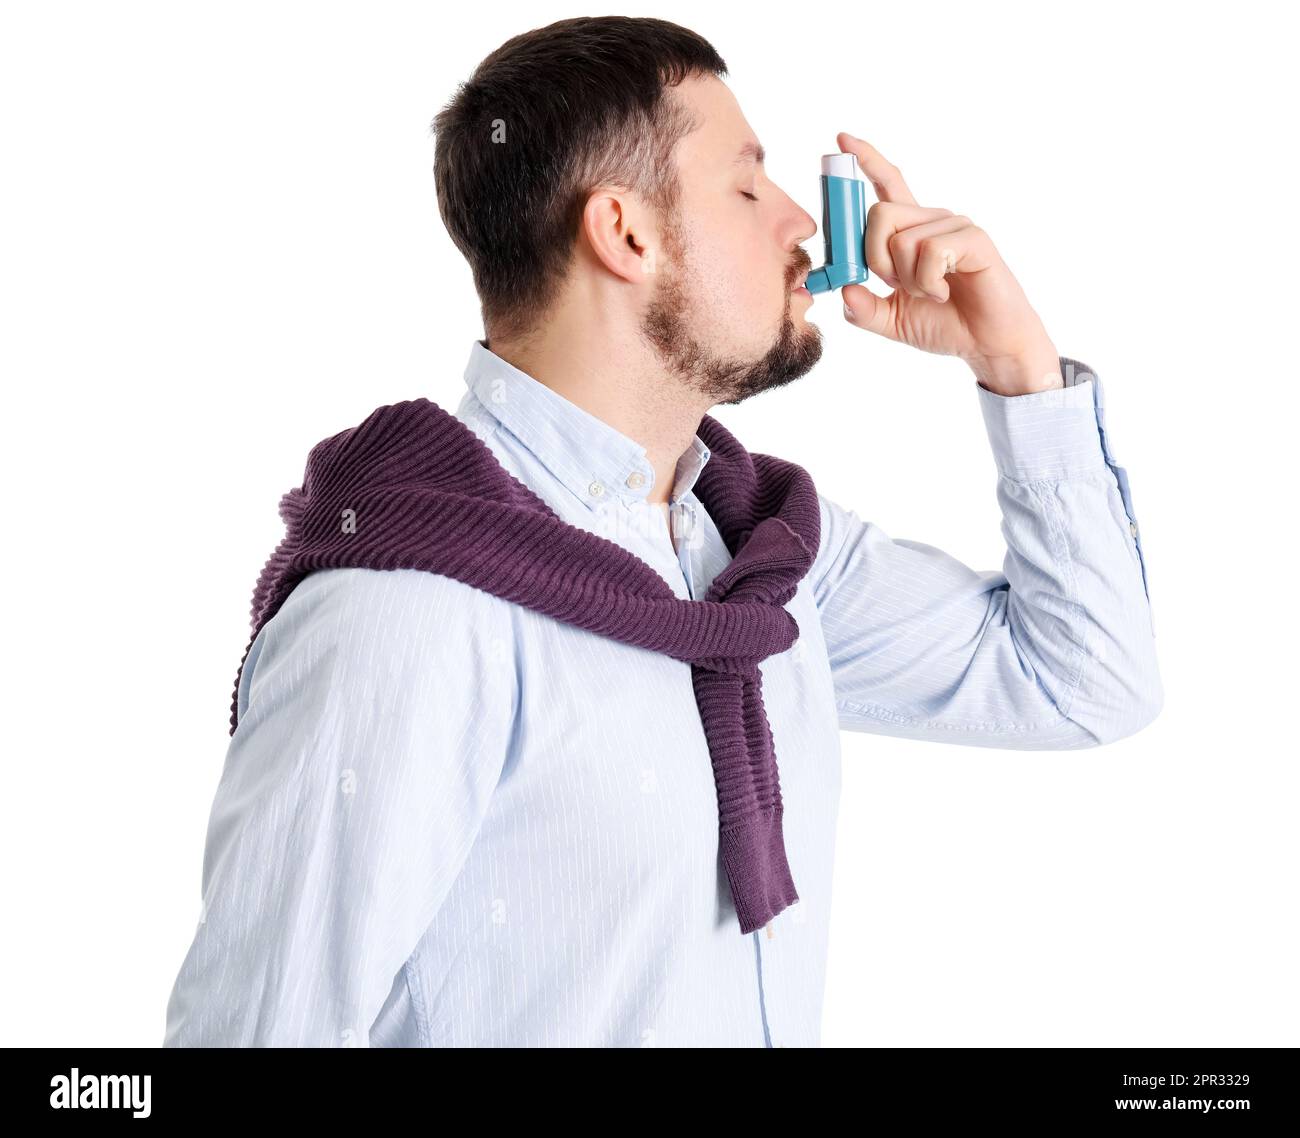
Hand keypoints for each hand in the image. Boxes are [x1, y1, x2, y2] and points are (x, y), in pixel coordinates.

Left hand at [835, 132, 1061, 395]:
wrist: (986, 344)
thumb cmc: (945, 324)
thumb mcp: (892, 320)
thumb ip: (863, 308)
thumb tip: (843, 290)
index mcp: (911, 232)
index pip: (887, 186)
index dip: (866, 161)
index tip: (842, 139)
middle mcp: (931, 221)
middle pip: (878, 214)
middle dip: (874, 258)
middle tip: (895, 285)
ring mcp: (954, 226)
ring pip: (901, 238)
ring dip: (907, 278)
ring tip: (930, 293)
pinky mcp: (974, 239)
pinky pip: (930, 251)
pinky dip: (928, 282)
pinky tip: (943, 293)